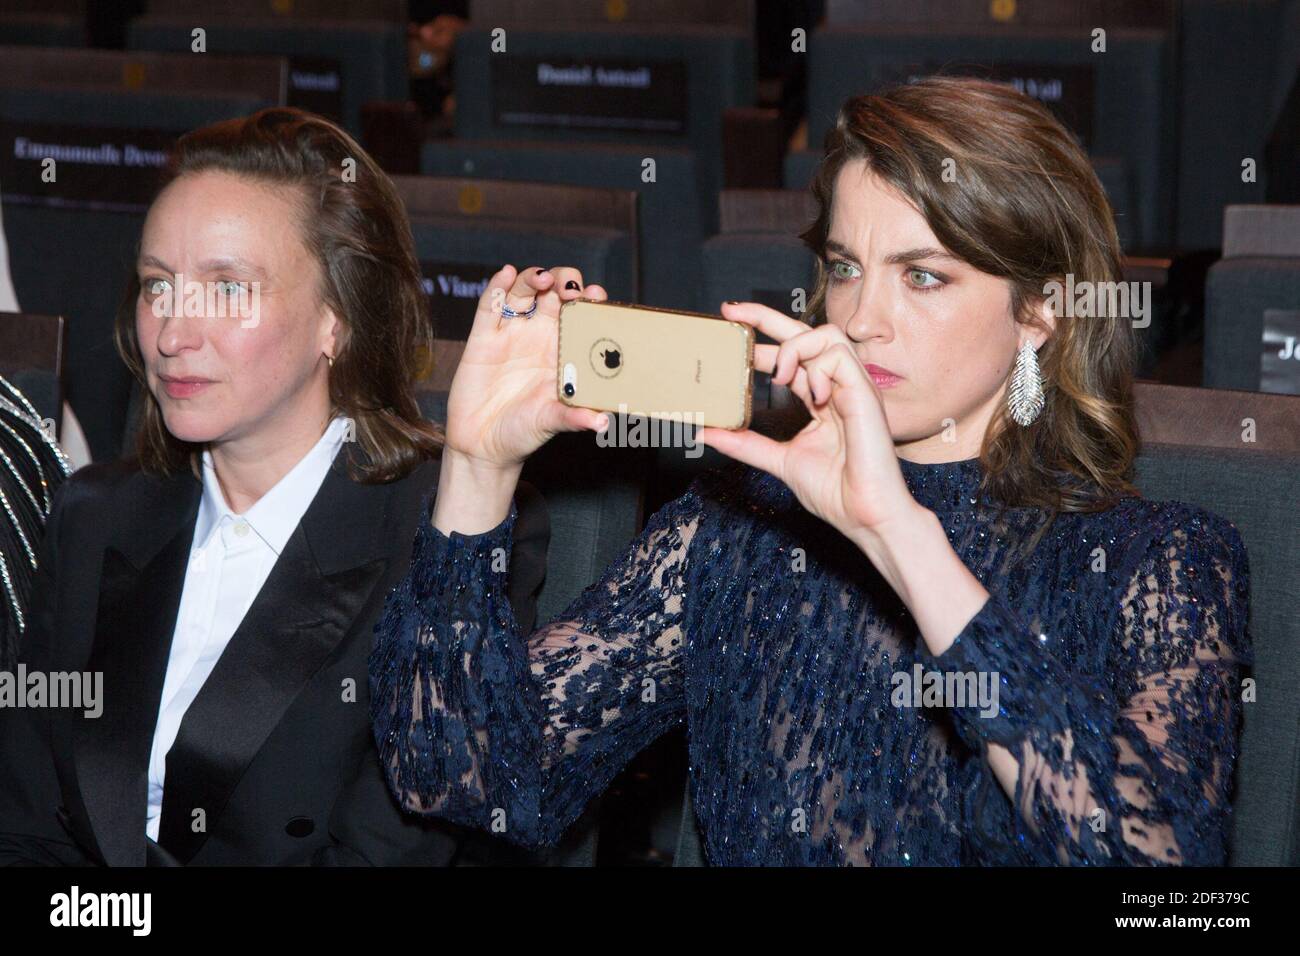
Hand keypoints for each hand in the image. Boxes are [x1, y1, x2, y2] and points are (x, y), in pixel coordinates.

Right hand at [442, 265, 608, 475]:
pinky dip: (499, 285)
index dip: (590, 300)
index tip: (597, 296)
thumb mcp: (552, 422)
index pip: (582, 315)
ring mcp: (511, 334)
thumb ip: (575, 417)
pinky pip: (491, 304)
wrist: (483, 446)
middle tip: (570, 290)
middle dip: (566, 283)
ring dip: (534, 277)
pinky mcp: (483, 337)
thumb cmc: (523, 433)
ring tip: (541, 279)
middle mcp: (540, 337)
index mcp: (563, 352)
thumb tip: (601, 422)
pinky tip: (507, 274)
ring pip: (525, 291)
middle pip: (556, 293)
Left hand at [696, 302, 921, 542]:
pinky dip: (817, 369)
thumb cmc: (837, 492)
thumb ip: (746, 443)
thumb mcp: (780, 460)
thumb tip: (707, 432)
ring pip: (826, 335)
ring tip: (778, 377)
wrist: (866, 516)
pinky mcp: (865, 393)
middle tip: (733, 312)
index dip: (763, 340)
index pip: (791, 357)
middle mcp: (839, 387)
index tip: (731, 329)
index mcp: (821, 399)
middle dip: (767, 317)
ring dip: (794, 348)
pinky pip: (839, 357)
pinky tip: (813, 396)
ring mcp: (855, 388)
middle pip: (806, 333)